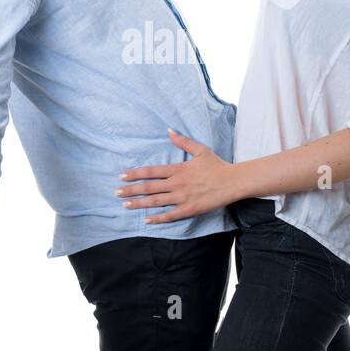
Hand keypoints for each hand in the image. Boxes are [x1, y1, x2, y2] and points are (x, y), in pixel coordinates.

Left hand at [116, 128, 239, 223]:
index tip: (122, 176)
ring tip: (125, 205)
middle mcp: (177, 183)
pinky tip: (147, 220)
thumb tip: (169, 130)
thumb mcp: (200, 150)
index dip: (135, 174)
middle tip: (117, 192)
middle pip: (149, 187)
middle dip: (131, 190)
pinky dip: (158, 218)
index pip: (152, 171)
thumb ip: (183, 141)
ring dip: (139, 203)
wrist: (232, 182)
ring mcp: (182, 197)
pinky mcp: (189, 209)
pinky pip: (170, 215)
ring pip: (156, 201)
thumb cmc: (217, 166)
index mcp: (178, 169)